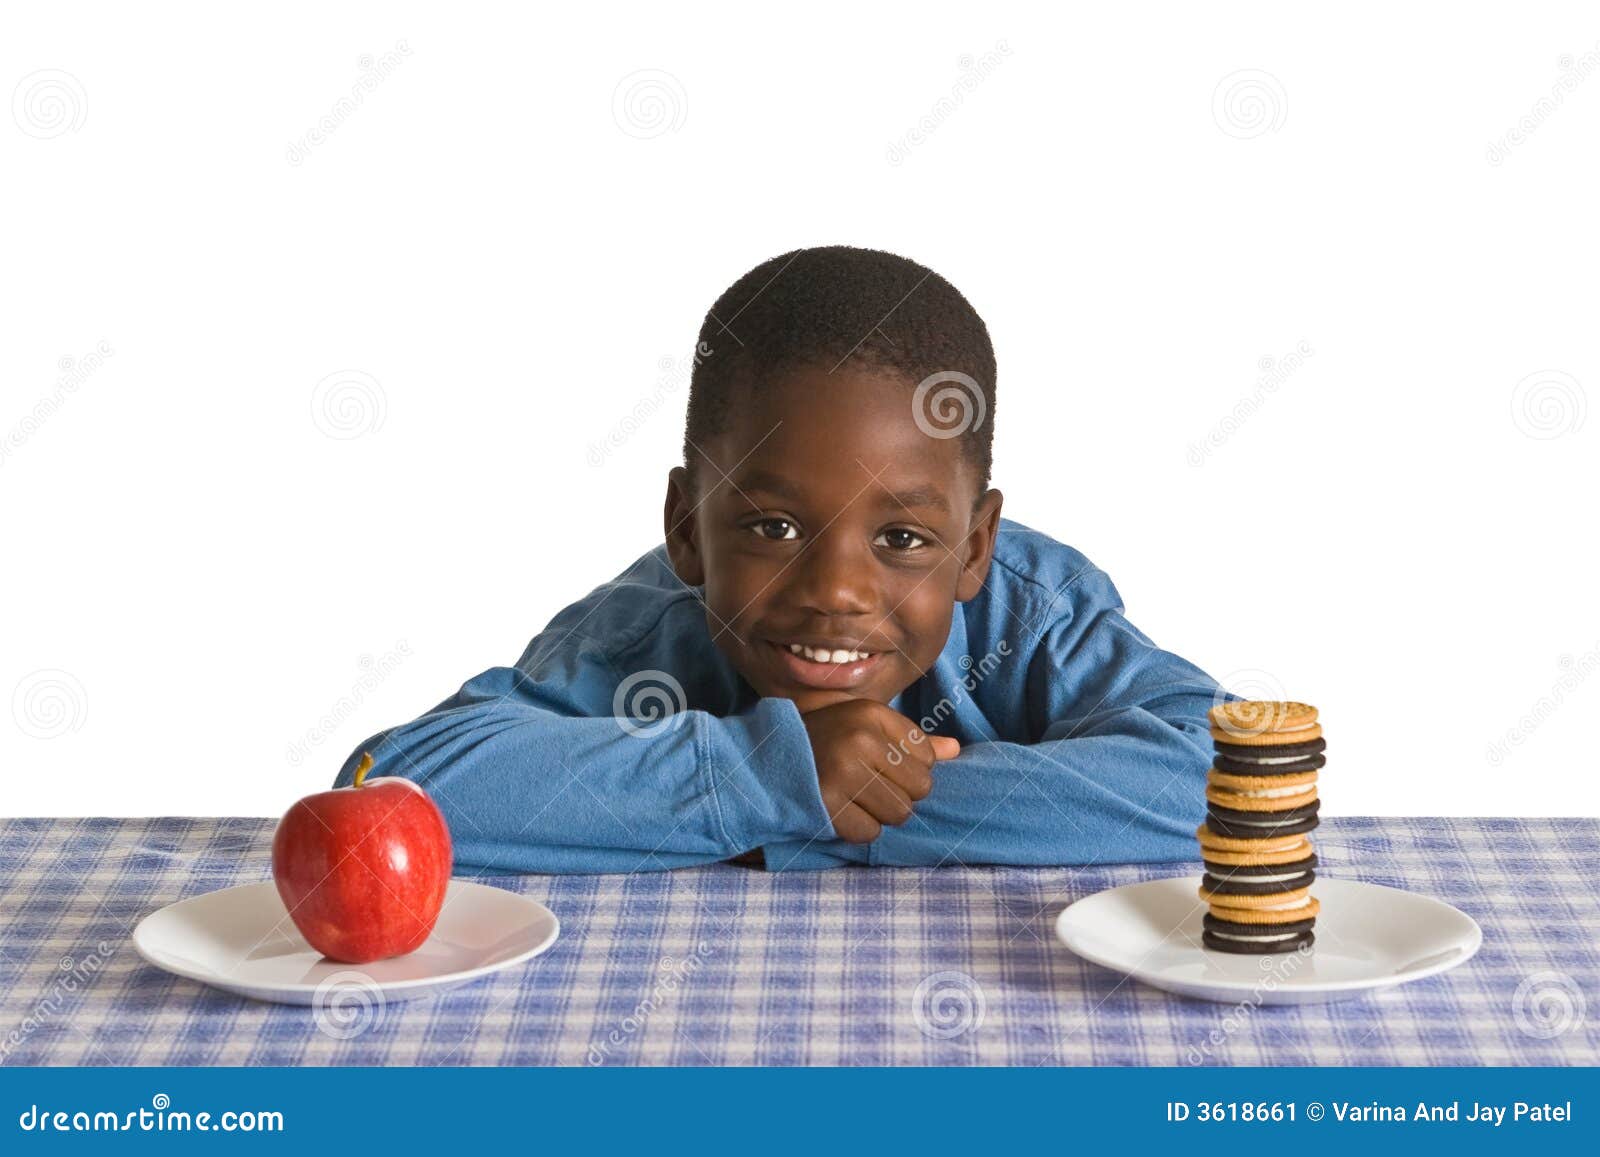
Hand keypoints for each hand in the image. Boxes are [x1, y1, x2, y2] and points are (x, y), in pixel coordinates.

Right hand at [798, 698, 959, 842]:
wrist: (762, 760)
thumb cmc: (822, 742)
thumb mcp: (863, 727)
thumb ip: (910, 741)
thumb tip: (956, 750)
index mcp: (871, 714)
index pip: (926, 755)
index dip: (908, 767)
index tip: (879, 764)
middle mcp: (860, 739)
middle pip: (920, 788)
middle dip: (899, 793)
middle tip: (869, 786)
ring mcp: (843, 772)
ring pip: (900, 813)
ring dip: (881, 814)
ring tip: (856, 798)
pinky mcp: (829, 804)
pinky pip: (870, 832)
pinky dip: (859, 828)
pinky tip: (841, 810)